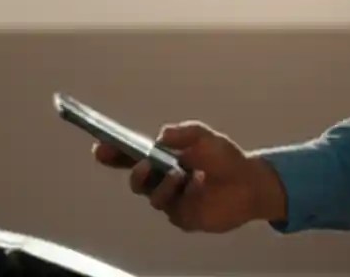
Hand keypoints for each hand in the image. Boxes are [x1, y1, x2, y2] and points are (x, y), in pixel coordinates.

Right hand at [93, 121, 287, 231]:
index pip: (131, 157)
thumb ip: (183, 132)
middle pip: (135, 179)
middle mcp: (162, 180)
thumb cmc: (226, 159)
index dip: (113, 153)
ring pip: (150, 195)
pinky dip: (175, 195)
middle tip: (144, 164)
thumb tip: (161, 137)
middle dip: (134, 171)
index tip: (99, 147)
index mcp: (163, 159)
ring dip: (161, 183)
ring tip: (179, 174)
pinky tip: (192, 186)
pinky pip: (168, 208)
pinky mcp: (182, 217)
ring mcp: (171, 200)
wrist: (250, 184)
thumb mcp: (204, 136)